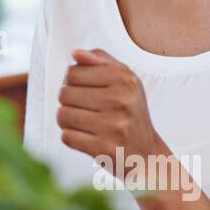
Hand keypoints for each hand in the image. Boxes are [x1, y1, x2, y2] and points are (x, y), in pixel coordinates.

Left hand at [56, 48, 163, 174]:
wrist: (147, 155)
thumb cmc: (132, 115)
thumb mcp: (126, 81)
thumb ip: (101, 61)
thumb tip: (76, 53)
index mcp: (125, 80)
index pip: (73, 72)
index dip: (71, 81)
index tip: (82, 90)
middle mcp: (121, 101)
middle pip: (65, 93)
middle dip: (68, 102)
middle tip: (83, 108)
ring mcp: (113, 126)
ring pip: (63, 115)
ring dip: (67, 120)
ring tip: (82, 122)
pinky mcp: (104, 148)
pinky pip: (66, 137)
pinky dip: (71, 137)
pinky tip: (85, 136)